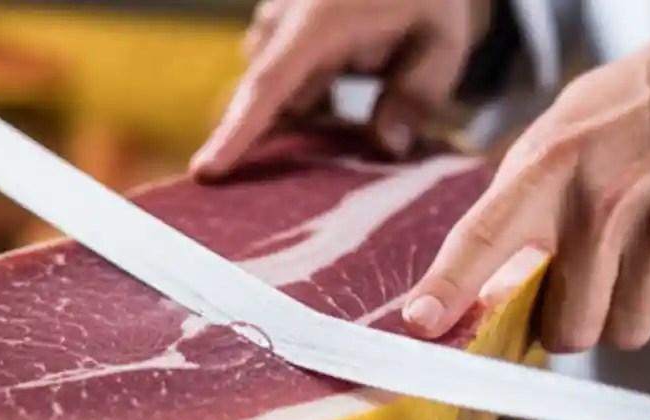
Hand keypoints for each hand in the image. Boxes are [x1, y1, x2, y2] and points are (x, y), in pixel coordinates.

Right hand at [190, 0, 488, 177]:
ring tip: (352, 102)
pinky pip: (276, 88)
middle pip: (261, 100)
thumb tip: (386, 147)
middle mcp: (282, 20)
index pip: (269, 84)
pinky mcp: (273, 38)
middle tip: (300, 171)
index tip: (206, 170)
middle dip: (273, 140)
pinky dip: (303, 106)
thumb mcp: (443, 41)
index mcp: (319, 19)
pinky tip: (340, 96)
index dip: (237, 131)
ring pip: (271, 96)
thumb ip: (416, 95)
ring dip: (304, 117)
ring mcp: (272, 26)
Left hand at [403, 6, 649, 352]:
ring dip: (616, 312)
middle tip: (566, 296)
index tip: (422, 322)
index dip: (448, 287)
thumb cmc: (649, 97)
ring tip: (625, 258)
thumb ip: (523, 198)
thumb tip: (484, 273)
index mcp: (552, 163)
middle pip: (565, 327)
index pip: (483, 236)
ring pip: (622, 330)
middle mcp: (602, 202)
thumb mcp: (566, 127)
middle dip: (563, 326)